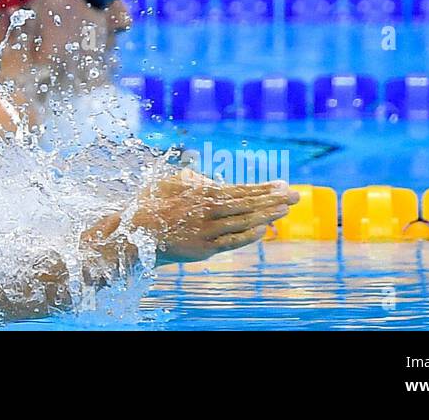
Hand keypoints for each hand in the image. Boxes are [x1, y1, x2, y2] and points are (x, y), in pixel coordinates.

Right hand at [129, 174, 298, 263]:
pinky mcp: (203, 248)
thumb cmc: (148, 205)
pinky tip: (264, 231)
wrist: (133, 233)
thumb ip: (192, 180)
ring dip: (266, 215)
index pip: (240, 189)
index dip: (263, 187)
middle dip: (273, 198)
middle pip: (247, 203)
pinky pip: (231, 242)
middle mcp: (206, 210)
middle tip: (295, 194)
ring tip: (285, 209)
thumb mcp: (167, 182)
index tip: (282, 184)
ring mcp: (206, 230)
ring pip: (243, 221)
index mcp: (200, 191)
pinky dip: (249, 236)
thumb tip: (211, 180)